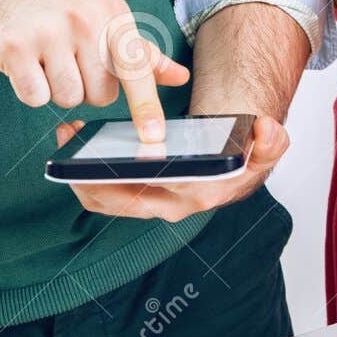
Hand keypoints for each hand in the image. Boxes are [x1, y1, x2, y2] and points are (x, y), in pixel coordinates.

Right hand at [0, 0, 188, 139]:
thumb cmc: (59, 10)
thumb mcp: (104, 19)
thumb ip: (140, 53)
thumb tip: (180, 77)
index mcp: (112, 12)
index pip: (135, 67)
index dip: (146, 106)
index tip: (154, 137)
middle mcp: (84, 18)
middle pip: (100, 95)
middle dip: (86, 89)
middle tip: (70, 60)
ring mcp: (48, 31)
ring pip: (69, 99)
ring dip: (58, 90)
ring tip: (48, 60)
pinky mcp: (15, 47)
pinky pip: (36, 97)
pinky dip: (31, 90)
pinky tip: (26, 65)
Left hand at [52, 114, 288, 222]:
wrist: (237, 165)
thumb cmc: (245, 156)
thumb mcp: (267, 147)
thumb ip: (272, 140)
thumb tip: (266, 131)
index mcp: (196, 194)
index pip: (158, 192)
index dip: (130, 178)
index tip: (106, 161)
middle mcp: (170, 205)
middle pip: (120, 201)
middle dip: (88, 177)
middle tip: (68, 148)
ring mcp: (151, 203)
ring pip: (105, 199)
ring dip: (78, 175)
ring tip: (64, 138)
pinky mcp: (137, 194)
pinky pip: (104, 191)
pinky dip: (84, 173)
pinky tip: (73, 143)